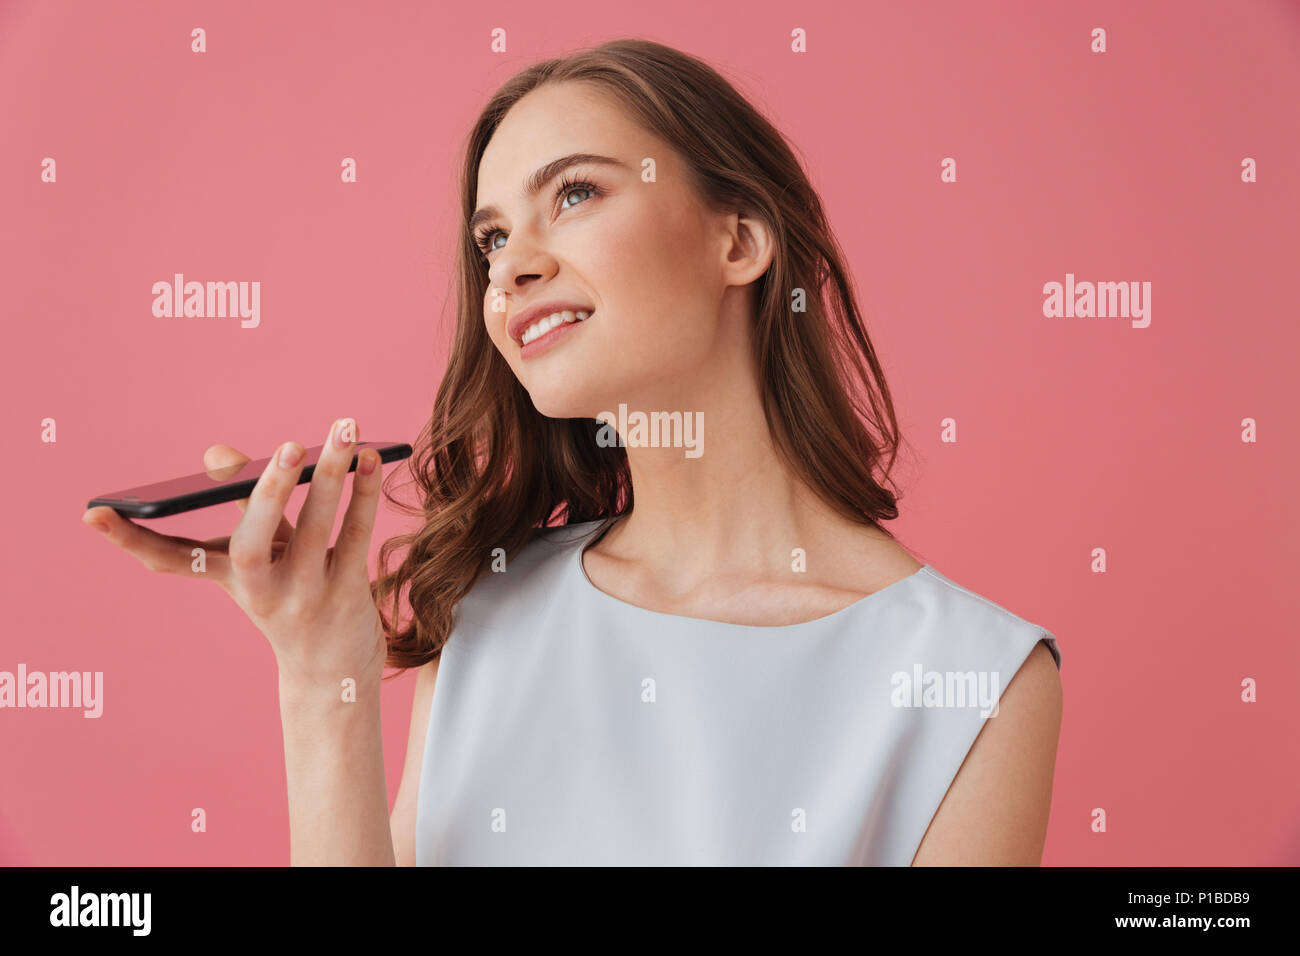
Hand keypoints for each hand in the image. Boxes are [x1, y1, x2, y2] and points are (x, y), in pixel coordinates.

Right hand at [81, 419, 387, 686]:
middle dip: (267, 494)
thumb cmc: (293, 599)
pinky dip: (363, 496)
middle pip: (249, 547)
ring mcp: (304, 597)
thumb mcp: (263, 557)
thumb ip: (248, 506)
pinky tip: (372, 460)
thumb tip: (218, 452)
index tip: (92, 514)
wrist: (331, 675)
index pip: (169, 560)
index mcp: (227, 579)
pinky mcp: (346, 596)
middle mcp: (260, 592)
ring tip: (344, 431)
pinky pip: (355, 538)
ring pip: (315, 532)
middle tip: (288, 445)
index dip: (129, 540)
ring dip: (331, 478)